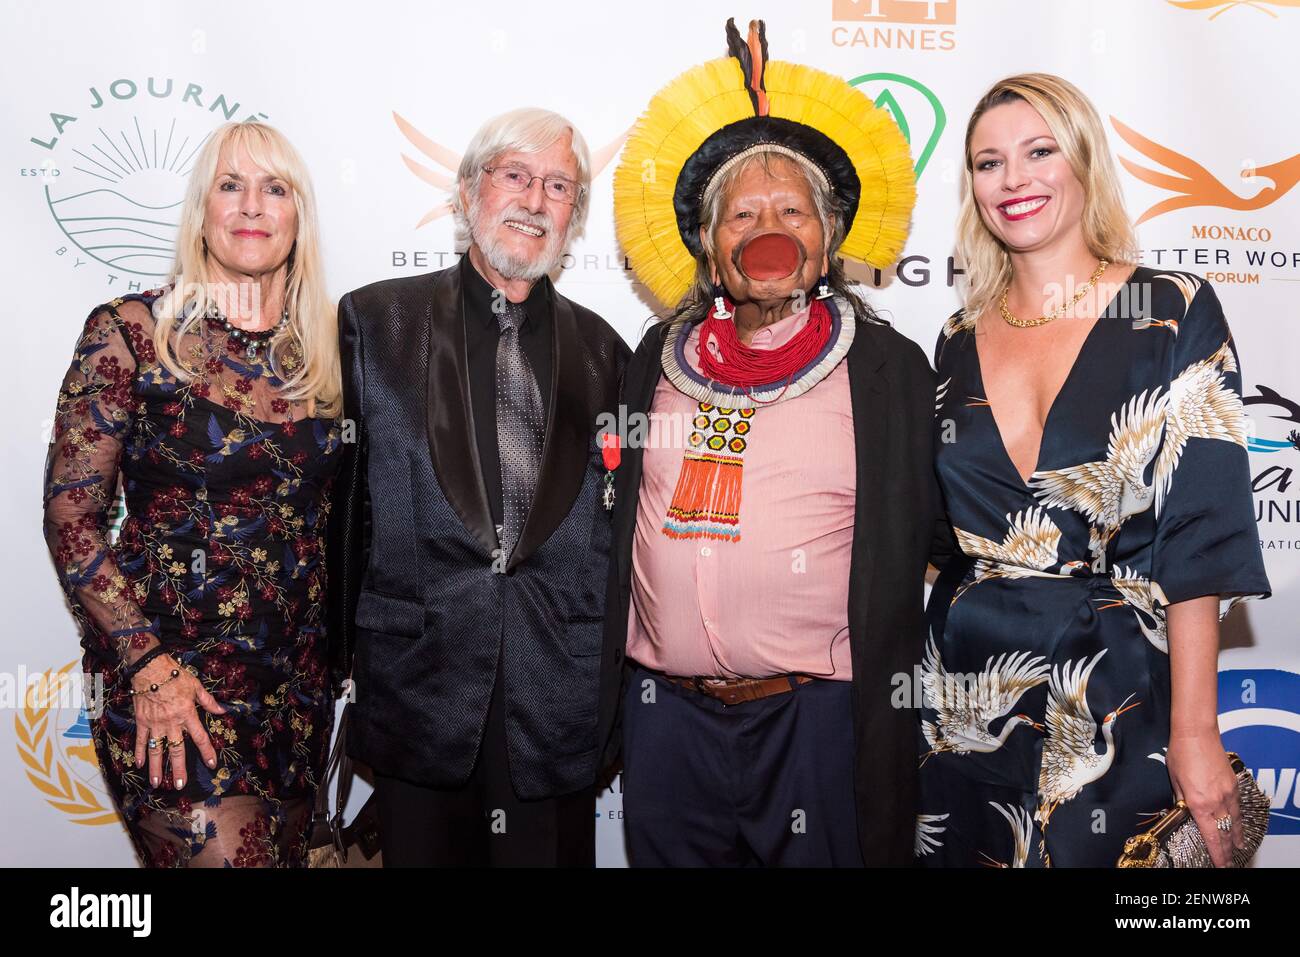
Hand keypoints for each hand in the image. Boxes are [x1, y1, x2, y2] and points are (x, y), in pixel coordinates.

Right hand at [130, 654, 226, 789]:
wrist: (150, 668)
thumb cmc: (175, 675)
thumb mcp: (196, 686)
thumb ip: (208, 701)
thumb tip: (223, 711)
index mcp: (188, 714)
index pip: (200, 737)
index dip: (207, 752)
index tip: (212, 764)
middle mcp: (172, 722)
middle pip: (177, 749)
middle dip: (179, 768)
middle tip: (180, 784)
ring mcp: (155, 724)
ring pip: (157, 750)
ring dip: (156, 767)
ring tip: (157, 783)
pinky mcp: (142, 721)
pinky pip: (141, 740)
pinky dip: (140, 752)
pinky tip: (139, 764)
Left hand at [1166, 728, 1242, 867]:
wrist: (1196, 734)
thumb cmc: (1180, 754)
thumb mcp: (1174, 780)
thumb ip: (1181, 799)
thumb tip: (1184, 810)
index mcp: (1199, 803)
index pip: (1210, 835)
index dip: (1216, 852)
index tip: (1219, 863)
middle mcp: (1216, 801)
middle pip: (1225, 832)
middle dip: (1227, 849)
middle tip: (1227, 861)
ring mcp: (1228, 793)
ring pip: (1234, 821)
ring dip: (1235, 835)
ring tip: (1237, 846)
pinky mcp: (1233, 784)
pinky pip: (1236, 807)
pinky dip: (1237, 818)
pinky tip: (1236, 822)